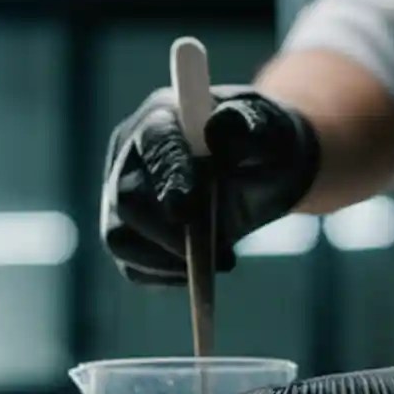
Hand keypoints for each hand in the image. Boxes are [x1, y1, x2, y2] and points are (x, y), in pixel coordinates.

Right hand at [100, 85, 319, 283]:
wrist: (261, 171)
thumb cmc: (266, 147)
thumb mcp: (274, 134)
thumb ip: (253, 130)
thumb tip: (220, 131)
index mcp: (162, 118)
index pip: (155, 146)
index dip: (167, 176)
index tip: (186, 210)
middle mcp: (130, 155)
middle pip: (125, 198)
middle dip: (168, 231)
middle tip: (215, 249)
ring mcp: (121, 196)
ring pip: (120, 237)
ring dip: (166, 259)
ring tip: (217, 260)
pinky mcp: (127, 232)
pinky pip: (131, 265)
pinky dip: (165, 275)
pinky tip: (199, 272)